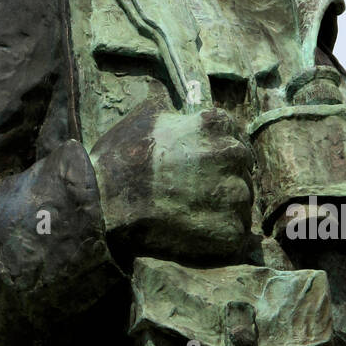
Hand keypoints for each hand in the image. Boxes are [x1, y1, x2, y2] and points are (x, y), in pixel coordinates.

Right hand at [89, 101, 253, 264]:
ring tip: (189, 212)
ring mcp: (233, 194)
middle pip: (241, 169)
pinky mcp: (229, 230)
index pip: (234, 137)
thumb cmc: (121, 156)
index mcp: (216, 124)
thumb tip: (182, 113)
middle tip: (193, 190)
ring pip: (240, 202)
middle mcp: (232, 155)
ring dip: (222, 207)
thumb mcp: (147, 116)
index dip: (216, 153)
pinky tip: (191, 230)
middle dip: (222, 178)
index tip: (201, 164)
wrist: (104, 200)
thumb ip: (176, 112)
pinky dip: (218, 233)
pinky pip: (235, 232)